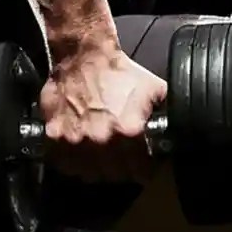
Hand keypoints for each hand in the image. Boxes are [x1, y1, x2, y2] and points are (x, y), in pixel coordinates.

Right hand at [38, 47, 167, 183]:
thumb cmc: (116, 72)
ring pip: (90, 175)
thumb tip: (176, 132)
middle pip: (116, 176)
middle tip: (122, 159)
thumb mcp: (154, 89)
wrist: (83, 55)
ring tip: (101, 156)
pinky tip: (80, 153)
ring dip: (97, 169)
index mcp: (129, 132)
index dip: (145, 170)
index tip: (143, 165)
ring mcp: (75, 142)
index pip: (142, 172)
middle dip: (122, 169)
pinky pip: (65, 165)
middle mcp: (101, 141)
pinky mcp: (54, 138)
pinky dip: (72, 163)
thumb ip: (166, 114)